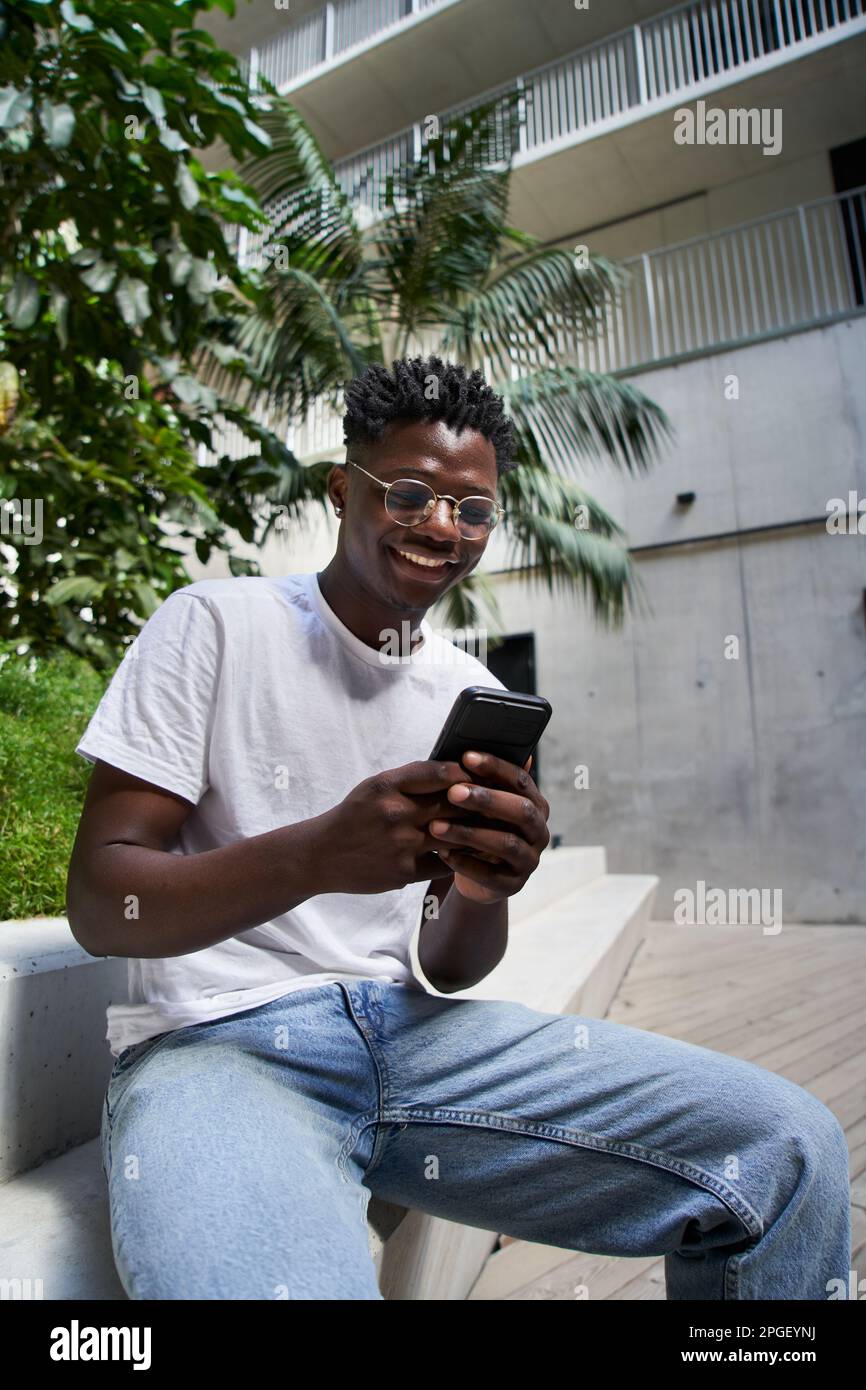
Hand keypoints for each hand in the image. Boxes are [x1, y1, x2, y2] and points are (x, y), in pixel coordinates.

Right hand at [316, 760, 475, 894]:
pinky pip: (443, 864)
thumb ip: (410, 779)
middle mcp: (396, 812)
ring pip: (454, 835)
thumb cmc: (354, 815)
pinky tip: (467, 855)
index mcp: (388, 785)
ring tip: (491, 830)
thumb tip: (454, 771)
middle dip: (478, 804)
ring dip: (474, 833)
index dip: (466, 774)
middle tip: (498, 803)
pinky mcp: (403, 872)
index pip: (440, 772)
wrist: (321, 855)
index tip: (482, 776)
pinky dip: (456, 859)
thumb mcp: (375, 787)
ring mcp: (401, 844)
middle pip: (453, 804)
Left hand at [427, 751, 550, 904]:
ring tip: (436, 826)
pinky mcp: (514, 885)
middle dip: (486, 799)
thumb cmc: (478, 828)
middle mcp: (539, 830)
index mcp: (534, 804)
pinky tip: (443, 853)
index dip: (495, 767)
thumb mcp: (481, 805)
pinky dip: (466, 863)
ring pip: (505, 843)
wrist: (478, 876)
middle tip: (453, 792)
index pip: (521, 780)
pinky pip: (491, 875)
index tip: (466, 757)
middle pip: (520, 811)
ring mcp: (529, 859)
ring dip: (470, 833)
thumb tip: (471, 743)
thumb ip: (481, 781)